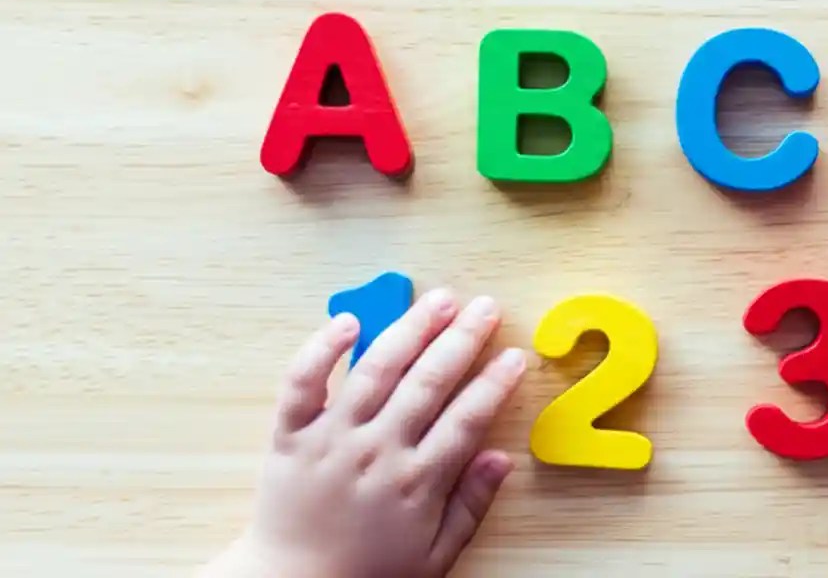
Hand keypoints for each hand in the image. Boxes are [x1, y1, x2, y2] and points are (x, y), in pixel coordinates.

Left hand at [202, 290, 526, 577]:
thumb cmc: (368, 574)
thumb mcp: (435, 556)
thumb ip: (471, 505)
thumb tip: (502, 458)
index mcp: (416, 483)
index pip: (466, 418)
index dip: (495, 383)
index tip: (514, 356)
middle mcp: (376, 451)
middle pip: (428, 382)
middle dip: (463, 339)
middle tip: (486, 307)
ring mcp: (331, 438)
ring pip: (377, 370)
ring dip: (412, 329)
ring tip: (439, 299)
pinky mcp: (290, 434)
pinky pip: (302, 382)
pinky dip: (321, 347)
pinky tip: (349, 320)